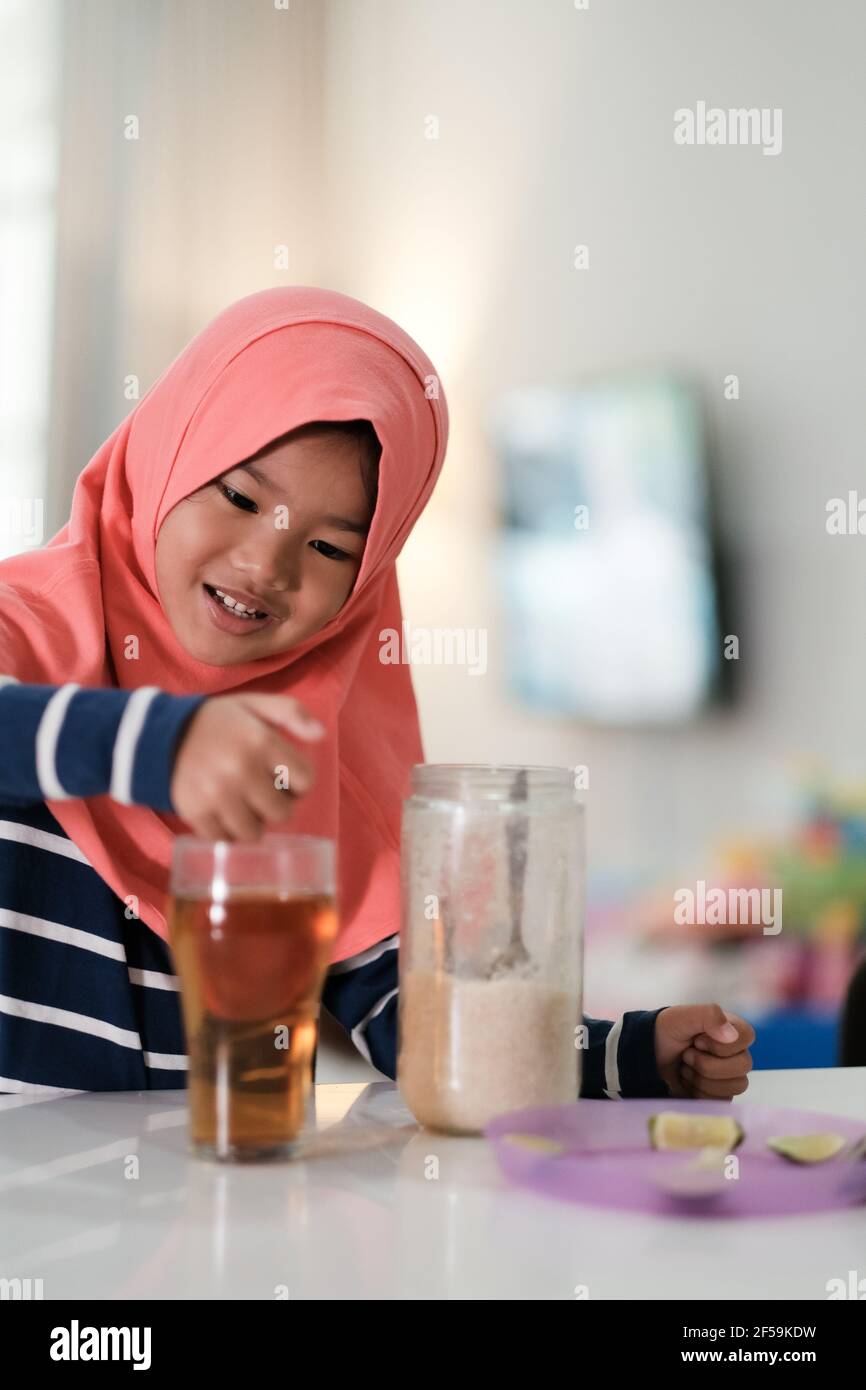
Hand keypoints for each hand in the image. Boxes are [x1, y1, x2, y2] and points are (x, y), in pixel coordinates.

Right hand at [169, 693, 323, 840]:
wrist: (159, 734)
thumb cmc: (217, 722)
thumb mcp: (254, 704)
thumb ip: (290, 712)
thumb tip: (320, 734)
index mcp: (261, 741)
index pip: (305, 782)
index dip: (298, 783)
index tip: (284, 778)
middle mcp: (241, 769)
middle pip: (282, 812)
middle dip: (276, 805)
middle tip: (261, 793)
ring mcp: (216, 794)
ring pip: (254, 832)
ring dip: (252, 822)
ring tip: (242, 804)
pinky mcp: (195, 812)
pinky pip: (225, 840)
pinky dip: (227, 832)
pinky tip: (223, 814)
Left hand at [654, 1004, 754, 1099]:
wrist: (646, 1059)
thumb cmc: (664, 1033)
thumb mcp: (680, 1017)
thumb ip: (708, 1015)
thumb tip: (732, 1035)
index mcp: (729, 1029)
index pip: (747, 1036)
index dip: (722, 1044)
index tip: (697, 1041)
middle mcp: (734, 1052)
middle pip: (744, 1065)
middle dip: (707, 1064)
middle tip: (686, 1056)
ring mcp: (728, 1075)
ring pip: (736, 1086)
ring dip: (703, 1079)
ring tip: (685, 1068)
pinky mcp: (720, 1095)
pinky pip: (723, 1101)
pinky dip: (700, 1093)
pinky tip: (687, 1083)